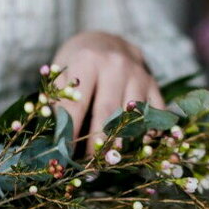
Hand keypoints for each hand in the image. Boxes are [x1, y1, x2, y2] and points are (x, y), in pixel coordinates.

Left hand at [52, 31, 164, 154]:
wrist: (105, 40)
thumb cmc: (76, 63)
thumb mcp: (61, 72)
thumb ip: (58, 101)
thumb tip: (54, 140)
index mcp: (88, 60)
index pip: (77, 104)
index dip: (69, 133)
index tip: (63, 156)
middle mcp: (116, 65)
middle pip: (108, 113)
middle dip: (98, 144)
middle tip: (89, 169)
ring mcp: (139, 74)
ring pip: (133, 116)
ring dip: (122, 144)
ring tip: (109, 164)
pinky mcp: (153, 84)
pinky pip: (154, 114)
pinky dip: (146, 135)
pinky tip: (137, 151)